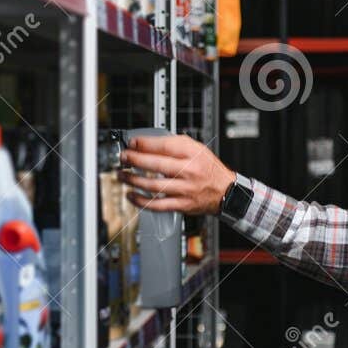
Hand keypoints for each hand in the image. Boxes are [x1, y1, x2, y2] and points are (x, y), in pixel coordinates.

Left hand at [118, 133, 236, 215]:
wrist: (225, 191)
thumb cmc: (208, 168)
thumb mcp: (196, 148)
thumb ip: (174, 144)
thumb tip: (146, 143)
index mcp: (192, 154)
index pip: (165, 146)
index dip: (145, 144)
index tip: (132, 143)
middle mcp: (188, 171)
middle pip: (156, 165)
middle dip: (135, 160)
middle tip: (123, 158)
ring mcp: (184, 189)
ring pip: (154, 185)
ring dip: (134, 180)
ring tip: (122, 175)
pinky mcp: (182, 204)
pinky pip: (158, 204)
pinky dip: (141, 201)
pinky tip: (131, 195)